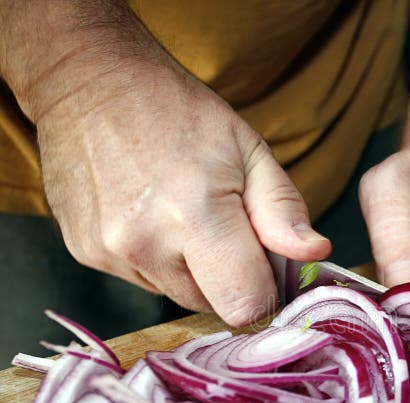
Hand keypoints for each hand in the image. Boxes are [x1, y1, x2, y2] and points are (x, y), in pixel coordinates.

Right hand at [36, 60, 329, 326]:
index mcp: (196, 215)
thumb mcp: (249, 150)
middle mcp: (145, 244)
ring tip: (184, 213)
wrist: (90, 82)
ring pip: (178, 294)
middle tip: (227, 228)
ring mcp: (110, 252)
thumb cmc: (179, 112)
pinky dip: (159, 259)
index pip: (245, 305)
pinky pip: (144, 279)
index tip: (267, 265)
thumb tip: (315, 255)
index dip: (265, 292)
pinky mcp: (87, 254)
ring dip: (194, 269)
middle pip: (214, 304)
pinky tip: (153, 216)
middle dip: (231, 277)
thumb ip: (283, 211)